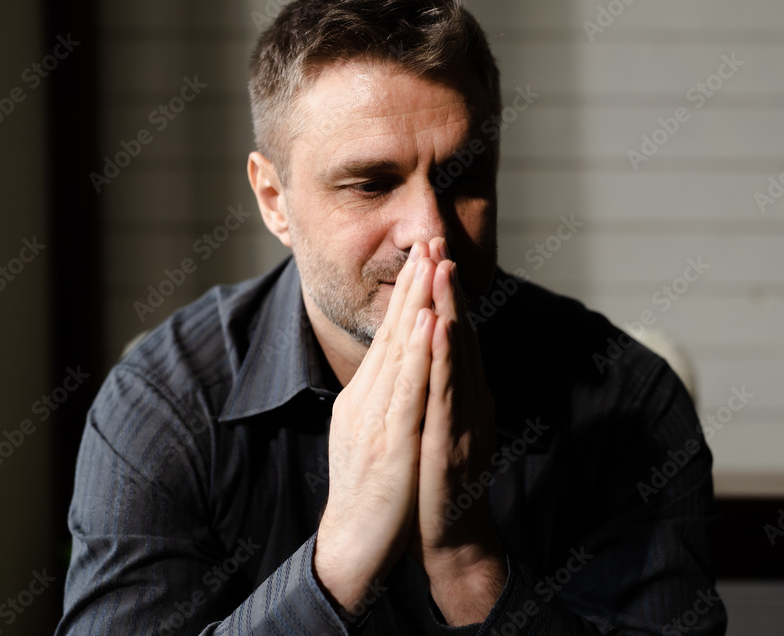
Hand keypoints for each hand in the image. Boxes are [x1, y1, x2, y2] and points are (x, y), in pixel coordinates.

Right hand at [313, 242, 439, 612]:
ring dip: (416, 304)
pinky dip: (418, 354)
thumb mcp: (372, 436)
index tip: (423, 259)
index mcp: (366, 398)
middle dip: (413, 285)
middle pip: (392, 333)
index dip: (407, 296)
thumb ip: (381, 403)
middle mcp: (368, 400)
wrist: (353, 545)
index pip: (389, 338)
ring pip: (399, 352)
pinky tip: (429, 323)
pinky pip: (407, 390)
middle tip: (427, 240)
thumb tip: (393, 376)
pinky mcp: (390, 441)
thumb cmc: (370, 493)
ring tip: (430, 264)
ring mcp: (376, 418)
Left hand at [412, 237, 506, 624]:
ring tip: (439, 269)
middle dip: (448, 288)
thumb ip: (444, 391)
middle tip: (438, 241)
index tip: (434, 254)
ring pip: (457, 358)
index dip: (447, 295)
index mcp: (465, 396)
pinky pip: (446, 396)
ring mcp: (464, 422)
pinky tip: (437, 328)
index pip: (456, 336)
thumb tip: (437, 356)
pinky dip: (443, 358)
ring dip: (450, 310)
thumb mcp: (443, 426)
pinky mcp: (451, 444)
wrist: (451, 540)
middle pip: (460, 335)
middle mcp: (470, 401)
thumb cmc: (440, 482)